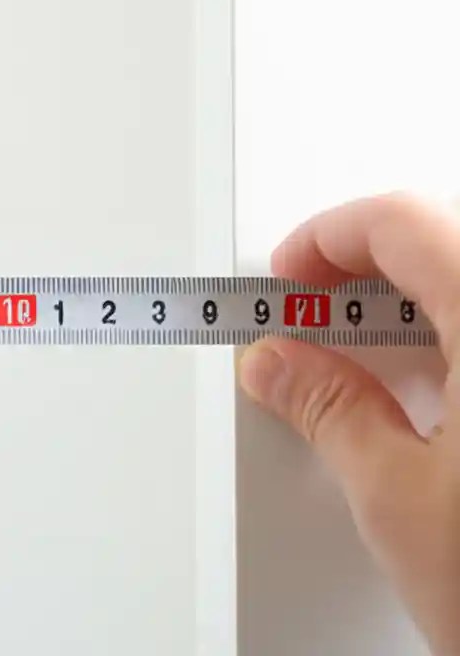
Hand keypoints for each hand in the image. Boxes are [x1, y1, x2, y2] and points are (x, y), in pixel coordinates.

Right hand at [238, 192, 459, 654]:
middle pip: (447, 246)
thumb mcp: (399, 499)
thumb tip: (281, 366)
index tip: (287, 281)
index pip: (403, 224)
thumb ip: (329, 410)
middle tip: (312, 323)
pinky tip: (434, 396)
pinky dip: (458, 345)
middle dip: (367, 274)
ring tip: (364, 363)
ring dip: (418, 308)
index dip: (327, 239)